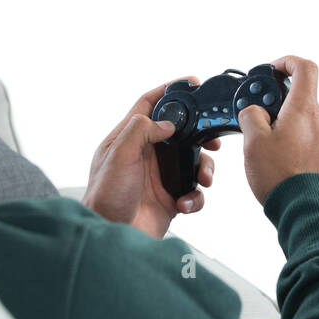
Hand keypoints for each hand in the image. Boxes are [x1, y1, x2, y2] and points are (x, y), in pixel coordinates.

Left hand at [82, 78, 220, 238]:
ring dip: (204, 167)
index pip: (148, 105)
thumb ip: (141, 130)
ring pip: (193, 160)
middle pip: (179, 132)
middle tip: (214, 136)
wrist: (112, 237)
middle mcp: (145, 154)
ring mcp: (159, 176)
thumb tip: (167, 123)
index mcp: (128, 138)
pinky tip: (186, 203)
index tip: (190, 82)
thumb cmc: (105, 197)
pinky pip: (193, 190)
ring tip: (204, 178)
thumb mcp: (119, 155)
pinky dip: (196, 196)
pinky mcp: (170, 197)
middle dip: (199, 132)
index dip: (168, 90)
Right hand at [239, 55, 318, 203]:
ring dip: (294, 137)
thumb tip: (255, 111)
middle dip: (283, 115)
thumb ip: (251, 117)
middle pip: (303, 104)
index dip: (288, 62)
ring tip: (278, 163)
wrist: (313, 214)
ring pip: (310, 128)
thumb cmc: (283, 179)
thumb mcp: (253, 144)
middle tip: (265, 135)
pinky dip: (306, 154)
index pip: (305, 68)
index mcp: (305, 109)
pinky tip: (293, 174)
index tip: (276, 69)